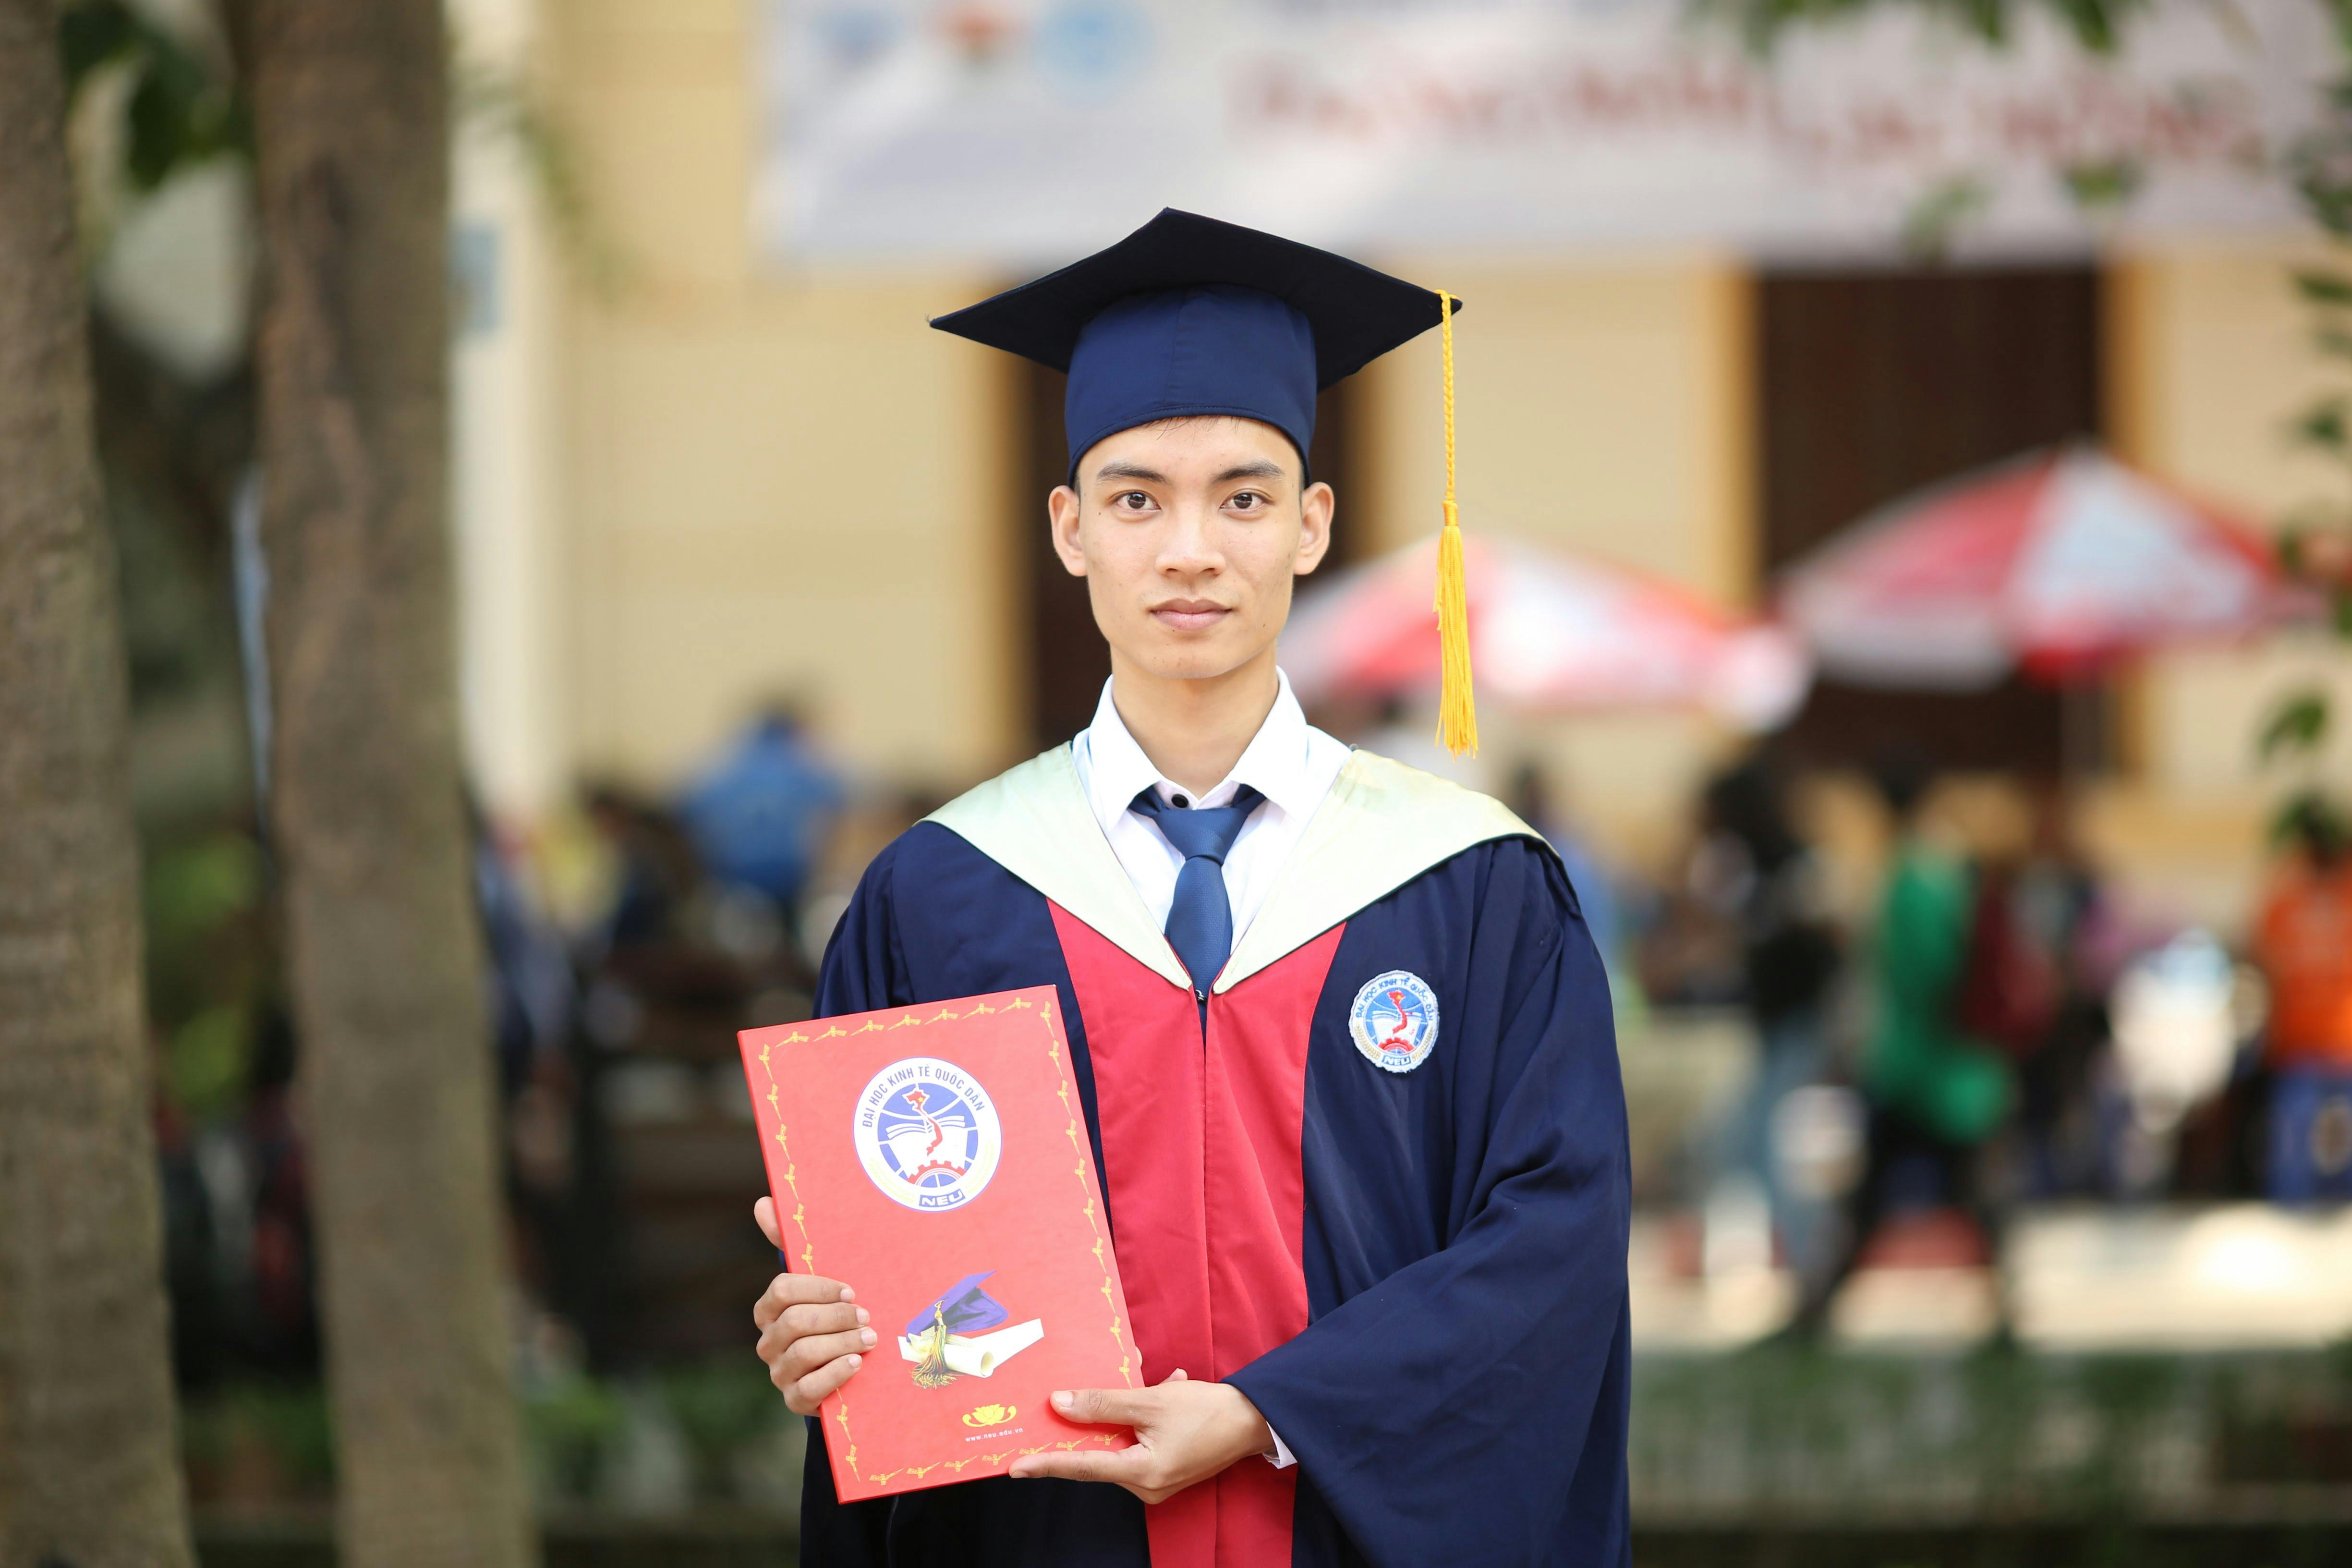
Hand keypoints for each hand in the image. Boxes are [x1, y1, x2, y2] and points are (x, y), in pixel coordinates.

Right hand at [752, 1196, 875, 1414]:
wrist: (850, 1368)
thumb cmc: (835, 1315)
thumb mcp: (822, 1280)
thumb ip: (791, 1242)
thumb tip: (763, 1202)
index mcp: (770, 1310)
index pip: (782, 1290)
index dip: (818, 1287)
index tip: (850, 1288)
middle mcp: (769, 1342)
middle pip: (794, 1322)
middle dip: (835, 1317)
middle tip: (866, 1315)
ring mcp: (780, 1373)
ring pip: (803, 1354)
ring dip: (842, 1343)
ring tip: (870, 1338)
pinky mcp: (795, 1400)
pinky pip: (807, 1390)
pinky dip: (834, 1375)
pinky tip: (856, 1365)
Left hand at [1008, 1370, 1272, 1503]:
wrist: (1257, 1419)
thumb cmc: (1208, 1410)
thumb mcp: (1151, 1401)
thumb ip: (1103, 1403)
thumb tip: (1059, 1404)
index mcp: (1141, 1473)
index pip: (1082, 1466)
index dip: (1046, 1463)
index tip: (1014, 1467)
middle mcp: (1146, 1485)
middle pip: (1100, 1454)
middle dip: (1092, 1421)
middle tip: (1068, 1398)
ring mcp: (1158, 1480)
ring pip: (1122, 1443)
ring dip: (1126, 1411)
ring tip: (1154, 1380)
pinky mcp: (1168, 1469)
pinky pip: (1141, 1443)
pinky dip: (1145, 1417)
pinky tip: (1169, 1387)